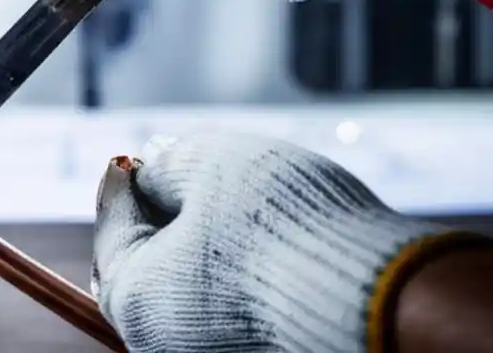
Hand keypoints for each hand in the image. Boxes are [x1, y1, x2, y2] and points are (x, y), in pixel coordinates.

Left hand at [90, 133, 439, 351]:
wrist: (379, 301)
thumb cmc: (280, 229)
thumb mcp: (207, 164)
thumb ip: (167, 162)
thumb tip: (150, 160)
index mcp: (132, 296)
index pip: (113, 226)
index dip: (124, 183)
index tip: (129, 159)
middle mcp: (161, 340)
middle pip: (146, 265)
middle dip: (159, 218)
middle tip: (172, 178)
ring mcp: (209, 352)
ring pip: (191, 290)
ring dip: (202, 248)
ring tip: (231, 207)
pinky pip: (231, 310)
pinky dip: (236, 277)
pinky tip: (266, 246)